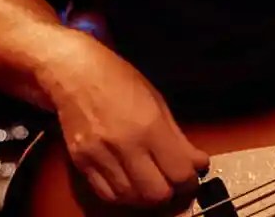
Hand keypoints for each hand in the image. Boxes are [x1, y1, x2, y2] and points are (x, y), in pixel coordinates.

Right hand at [38, 31, 208, 206]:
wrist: (76, 75)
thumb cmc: (121, 82)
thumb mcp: (159, 103)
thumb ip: (178, 138)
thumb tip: (197, 163)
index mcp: (149, 127)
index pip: (179, 173)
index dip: (190, 180)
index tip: (193, 175)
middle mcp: (124, 145)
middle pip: (156, 193)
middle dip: (171, 192)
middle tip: (175, 183)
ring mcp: (99, 157)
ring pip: (131, 198)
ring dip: (147, 197)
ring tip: (154, 183)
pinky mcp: (81, 164)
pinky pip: (106, 194)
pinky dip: (124, 196)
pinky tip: (132, 185)